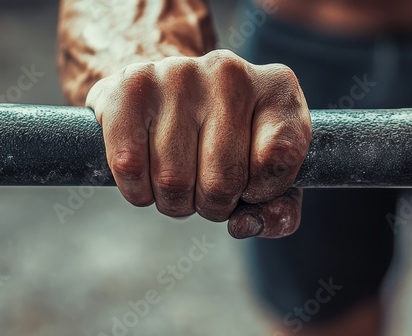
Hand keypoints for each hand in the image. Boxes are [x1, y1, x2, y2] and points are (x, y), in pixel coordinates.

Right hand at [86, 50, 310, 238]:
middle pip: (224, 179)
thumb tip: (245, 225)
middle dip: (214, 204)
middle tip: (208, 189)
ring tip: (180, 178)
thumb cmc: (228, 142)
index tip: (252, 184)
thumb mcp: (268, 172)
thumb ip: (277, 210)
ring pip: (174, 180)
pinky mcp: (130, 87)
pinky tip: (147, 174)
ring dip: (175, 201)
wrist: (169, 95)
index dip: (263, 190)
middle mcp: (230, 72)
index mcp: (277, 88)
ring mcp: (178, 74)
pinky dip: (138, 190)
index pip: (281, 156)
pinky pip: (130, 167)